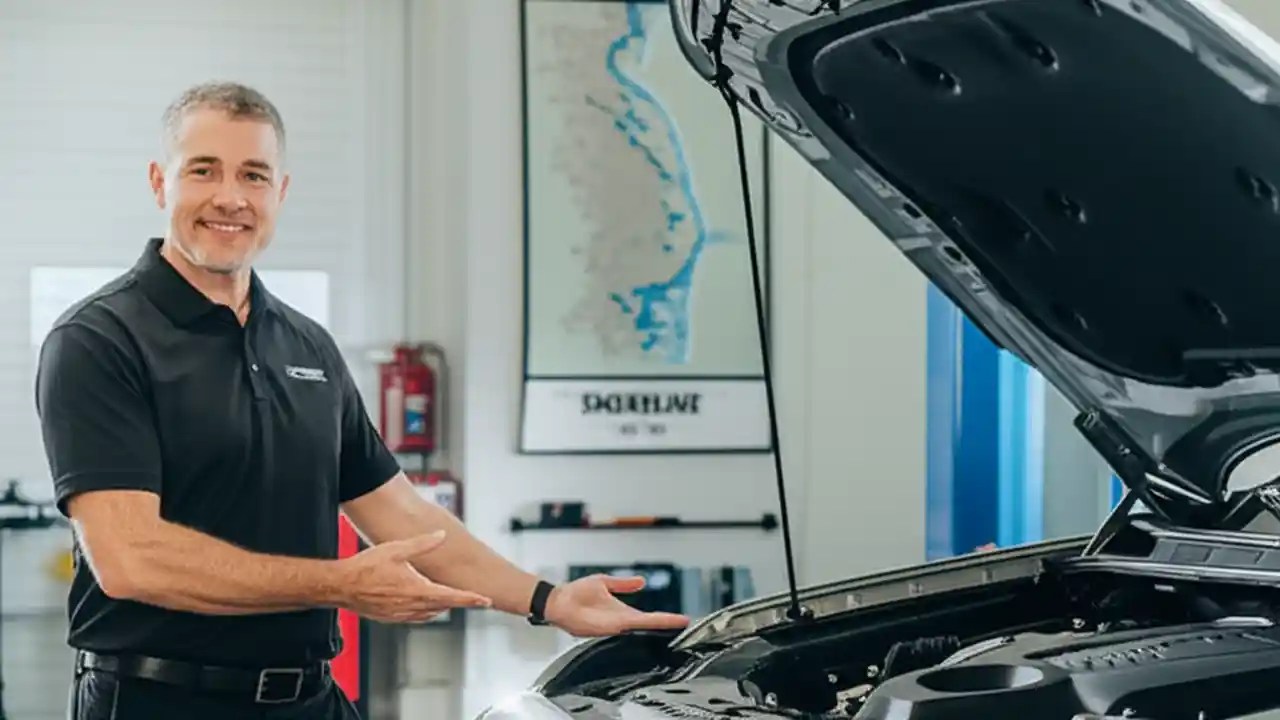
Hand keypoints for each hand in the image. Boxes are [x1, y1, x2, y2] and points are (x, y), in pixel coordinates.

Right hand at [337, 531, 491, 622]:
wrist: (341, 586)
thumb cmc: (366, 567)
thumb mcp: (396, 549)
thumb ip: (422, 544)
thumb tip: (441, 536)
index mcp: (418, 590)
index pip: (452, 597)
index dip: (471, 599)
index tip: (485, 600)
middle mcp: (412, 606)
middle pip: (443, 607)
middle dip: (457, 601)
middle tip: (470, 596)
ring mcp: (401, 615)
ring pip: (430, 614)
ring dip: (441, 606)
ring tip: (449, 597)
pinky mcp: (391, 618)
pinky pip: (415, 617)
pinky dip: (425, 611)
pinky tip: (424, 603)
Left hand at [544, 574, 690, 637]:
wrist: (559, 601)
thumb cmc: (576, 593)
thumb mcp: (605, 583)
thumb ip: (623, 584)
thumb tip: (641, 581)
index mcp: (622, 612)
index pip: (648, 616)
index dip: (664, 617)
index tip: (682, 617)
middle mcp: (622, 621)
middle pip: (651, 624)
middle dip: (669, 624)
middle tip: (688, 624)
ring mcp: (617, 625)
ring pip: (645, 626)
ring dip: (662, 625)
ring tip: (681, 624)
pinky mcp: (610, 625)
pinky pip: (631, 624)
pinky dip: (646, 624)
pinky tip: (656, 622)